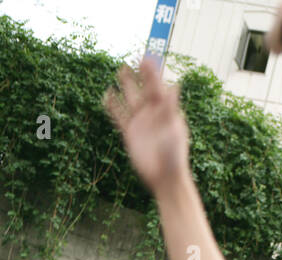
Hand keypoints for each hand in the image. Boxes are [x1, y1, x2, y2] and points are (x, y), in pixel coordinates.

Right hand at [102, 58, 189, 194]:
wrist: (165, 178)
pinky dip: (112, 106)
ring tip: (120, 69)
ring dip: (125, 85)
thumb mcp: (174, 129)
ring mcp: (140, 122)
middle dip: (138, 75)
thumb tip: (175, 85)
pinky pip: (119, 115)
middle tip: (133, 59)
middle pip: (143, 88)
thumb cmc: (175, 155)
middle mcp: (152, 114)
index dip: (151, 73)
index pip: (157, 86)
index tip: (145, 59)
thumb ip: (171, 107)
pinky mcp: (129, 133)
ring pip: (130, 98)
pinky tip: (106, 94)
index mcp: (166, 111)